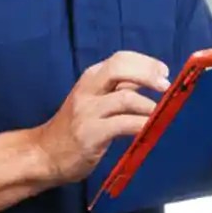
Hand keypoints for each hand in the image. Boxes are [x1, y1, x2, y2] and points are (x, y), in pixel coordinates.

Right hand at [33, 51, 170, 185]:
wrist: (45, 153)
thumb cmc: (75, 127)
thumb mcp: (94, 101)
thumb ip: (118, 90)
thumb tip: (151, 82)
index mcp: (90, 78)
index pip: (120, 58)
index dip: (146, 63)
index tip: (165, 73)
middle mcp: (87, 89)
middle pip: (119, 68)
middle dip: (148, 74)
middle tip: (166, 87)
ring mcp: (87, 111)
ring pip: (125, 98)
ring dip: (150, 106)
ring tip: (162, 116)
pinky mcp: (90, 133)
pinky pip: (123, 124)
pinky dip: (142, 125)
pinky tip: (151, 129)